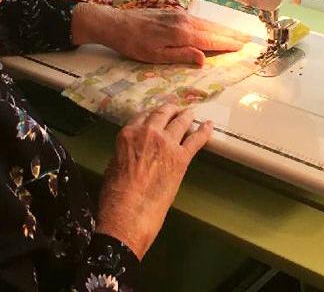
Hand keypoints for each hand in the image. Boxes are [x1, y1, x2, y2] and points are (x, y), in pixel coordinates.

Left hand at [71, 4, 249, 65]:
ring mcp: (179, 15)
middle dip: (231, 34)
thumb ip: (181, 56)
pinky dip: (211, 24)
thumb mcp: (156, 56)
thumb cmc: (134, 44)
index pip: (211, 40)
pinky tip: (213, 27)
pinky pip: (198, 19)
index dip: (228, 44)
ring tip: (236, 34)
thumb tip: (204, 59)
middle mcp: (184, 21)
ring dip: (223, 29)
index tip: (243, 47)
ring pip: (207, 22)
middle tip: (248, 39)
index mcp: (182, 34)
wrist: (116, 24)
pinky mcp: (173, 13)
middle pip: (213, 29)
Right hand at [95, 104, 213, 257]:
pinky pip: (196, 140)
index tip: (157, 115)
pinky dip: (204, 131)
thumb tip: (134, 153)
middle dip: (170, 110)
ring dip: (186, 116)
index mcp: (129, 134)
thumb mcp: (114, 165)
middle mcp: (149, 133)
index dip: (152, 115)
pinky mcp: (181, 158)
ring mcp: (167, 143)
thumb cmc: (115, 194)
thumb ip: (126, 153)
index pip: (143, 117)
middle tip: (175, 110)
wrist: (129, 212)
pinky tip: (209, 125)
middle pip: (162, 114)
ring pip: (180, 122)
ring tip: (190, 113)